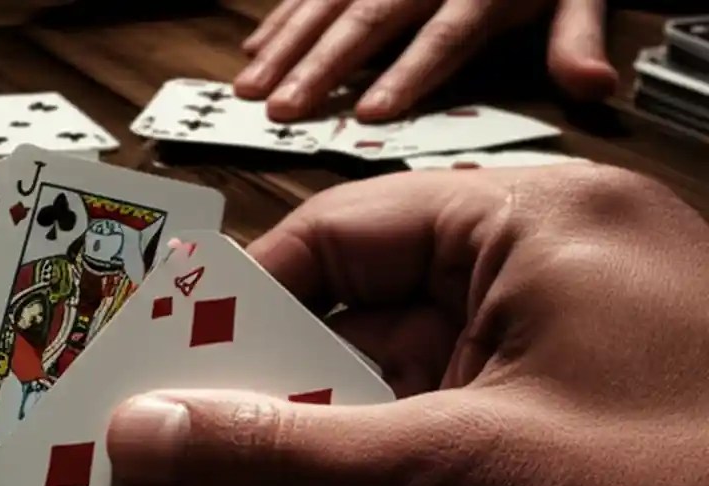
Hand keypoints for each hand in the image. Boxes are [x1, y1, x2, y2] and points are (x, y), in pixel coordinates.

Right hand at [103, 165, 708, 485]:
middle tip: (154, 451)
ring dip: (297, 454)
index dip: (232, 304)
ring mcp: (546, 367)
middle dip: (253, 396)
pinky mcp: (553, 443)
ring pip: (378, 396)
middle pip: (346, 322)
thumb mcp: (482, 473)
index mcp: (527, 223)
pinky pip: (419, 452)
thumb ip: (304, 453)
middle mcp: (532, 280)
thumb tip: (157, 435)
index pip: (336, 236)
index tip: (152, 369)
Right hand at [234, 0, 618, 121]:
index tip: (372, 112)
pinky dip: (280, 17)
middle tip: (283, 109)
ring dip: (285, 46)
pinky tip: (254, 47)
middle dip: (321, 66)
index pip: (443, 35)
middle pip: (369, 20)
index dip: (408, 73)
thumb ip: (575, 37)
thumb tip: (595, 86)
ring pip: (327, 3)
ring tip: (251, 88)